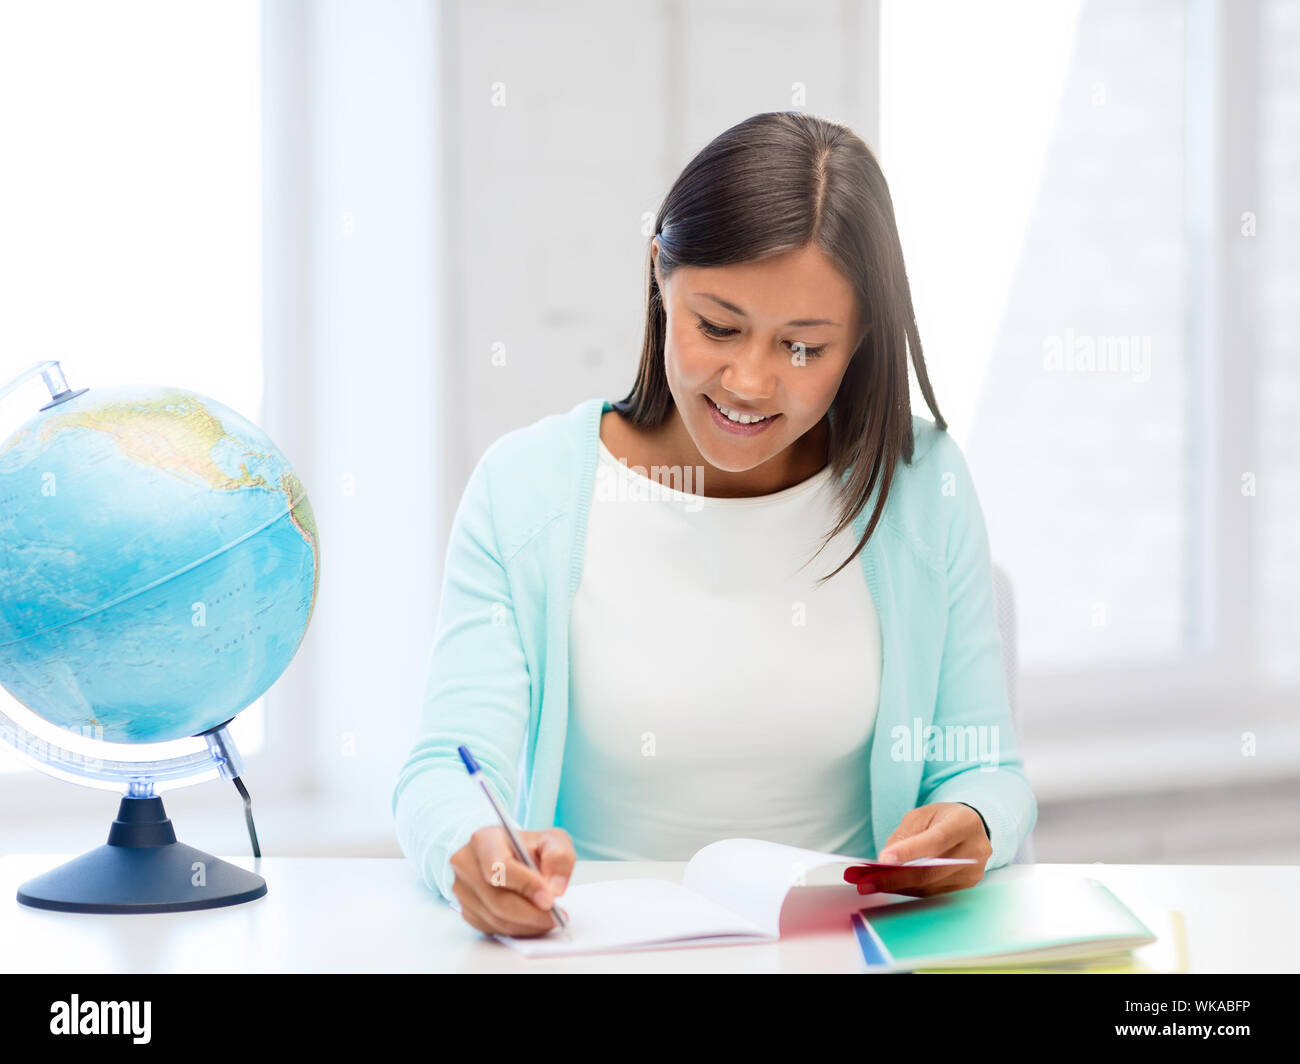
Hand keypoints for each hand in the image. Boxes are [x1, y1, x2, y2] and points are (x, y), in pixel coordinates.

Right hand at [449, 826, 574, 936]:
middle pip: (497, 899)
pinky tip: (532, 921)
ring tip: (548, 919)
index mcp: (484, 839)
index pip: (499, 867)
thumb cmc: (528, 847)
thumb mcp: (552, 841)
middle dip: (531, 913)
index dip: (526, 886)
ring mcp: (462, 889)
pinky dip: (516, 929)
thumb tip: (554, 889)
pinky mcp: (466, 909)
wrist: (511, 855)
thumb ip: (559, 858)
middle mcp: (466, 863)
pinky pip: (492, 928)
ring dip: (527, 924)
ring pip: (496, 918)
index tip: (550, 899)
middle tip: (556, 916)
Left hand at [844, 802, 990, 897]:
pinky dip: (907, 890)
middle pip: (931, 871)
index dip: (909, 852)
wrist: (969, 829)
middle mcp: (974, 850)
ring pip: (928, 886)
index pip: (936, 840)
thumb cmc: (941, 819)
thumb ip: (905, 836)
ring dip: (895, 887)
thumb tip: (885, 862)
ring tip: (865, 884)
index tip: (882, 860)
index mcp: (964, 823)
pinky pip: (931, 894)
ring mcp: (973, 873)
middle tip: (863, 882)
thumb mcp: (921, 815)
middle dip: (893, 878)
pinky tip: (887, 887)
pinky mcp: (967, 888)